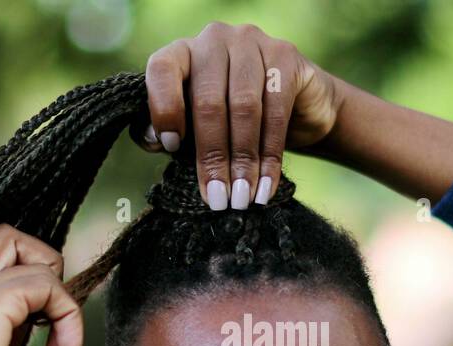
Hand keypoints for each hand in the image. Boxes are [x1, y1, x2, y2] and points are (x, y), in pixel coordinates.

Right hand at [0, 224, 82, 345]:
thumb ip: (10, 334)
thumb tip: (40, 321)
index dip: (33, 278)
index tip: (44, 328)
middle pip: (12, 237)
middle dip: (49, 272)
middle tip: (54, 323)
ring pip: (38, 258)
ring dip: (67, 307)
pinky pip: (48, 284)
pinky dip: (69, 317)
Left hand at [133, 22, 344, 209]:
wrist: (296, 108)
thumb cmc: (231, 122)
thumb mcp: (195, 127)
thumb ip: (169, 133)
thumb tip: (156, 141)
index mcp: (182, 52)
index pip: (162, 70)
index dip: (164, 108)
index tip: (171, 147)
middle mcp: (214, 40)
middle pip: (208, 100)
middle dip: (212, 155)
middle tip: (217, 198)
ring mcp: (251, 43)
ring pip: (244, 107)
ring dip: (243, 161)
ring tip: (242, 198)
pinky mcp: (285, 56)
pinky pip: (276, 111)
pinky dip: (270, 155)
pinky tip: (266, 186)